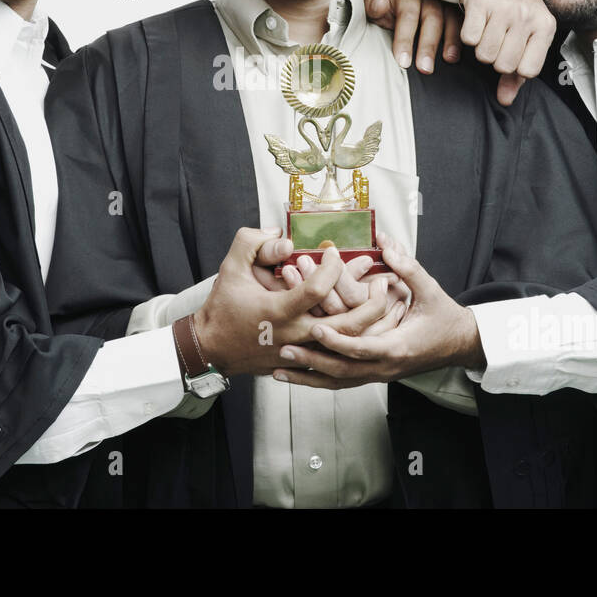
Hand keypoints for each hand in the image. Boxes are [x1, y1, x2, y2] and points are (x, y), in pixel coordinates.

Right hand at [197, 233, 377, 376]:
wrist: (213, 348)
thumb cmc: (223, 307)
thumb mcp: (230, 268)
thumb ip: (252, 242)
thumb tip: (282, 235)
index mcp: (279, 311)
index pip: (317, 290)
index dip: (332, 268)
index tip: (335, 252)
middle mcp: (295, 334)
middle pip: (346, 324)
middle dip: (370, 303)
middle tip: (381, 281)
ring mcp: (301, 351)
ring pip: (347, 343)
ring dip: (370, 323)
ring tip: (384, 301)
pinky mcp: (303, 360)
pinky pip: (338, 352)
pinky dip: (357, 338)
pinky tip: (371, 324)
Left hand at [271, 232, 483, 389]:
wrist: (460, 344)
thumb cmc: (444, 317)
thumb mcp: (430, 290)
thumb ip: (407, 267)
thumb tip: (384, 243)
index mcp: (398, 346)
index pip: (362, 348)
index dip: (337, 341)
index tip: (314, 329)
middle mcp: (385, 366)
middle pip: (342, 370)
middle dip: (310, 362)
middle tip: (281, 350)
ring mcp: (379, 375)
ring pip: (338, 382)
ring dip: (308, 377)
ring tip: (277, 371)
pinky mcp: (374, 375)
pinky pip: (343, 381)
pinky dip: (318, 380)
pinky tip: (297, 376)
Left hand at [364, 0, 463, 73]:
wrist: (393, 4)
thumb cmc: (382, 8)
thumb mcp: (372, 5)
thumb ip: (371, 6)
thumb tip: (379, 5)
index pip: (408, 14)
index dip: (405, 38)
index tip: (403, 62)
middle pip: (432, 18)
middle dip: (428, 45)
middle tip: (425, 68)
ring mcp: (443, 2)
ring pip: (450, 19)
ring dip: (450, 41)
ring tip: (449, 60)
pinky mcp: (453, 11)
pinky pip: (461, 23)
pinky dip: (460, 39)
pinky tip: (457, 55)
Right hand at [447, 0, 555, 106]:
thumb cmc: (511, 5)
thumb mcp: (523, 35)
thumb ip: (516, 72)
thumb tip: (505, 101)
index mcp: (545, 25)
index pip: (528, 70)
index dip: (514, 67)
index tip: (510, 51)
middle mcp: (527, 16)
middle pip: (503, 65)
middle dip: (494, 58)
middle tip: (495, 38)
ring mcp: (505, 8)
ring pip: (485, 55)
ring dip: (479, 47)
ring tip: (486, 29)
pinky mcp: (481, 2)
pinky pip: (469, 39)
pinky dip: (467, 35)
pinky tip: (475, 20)